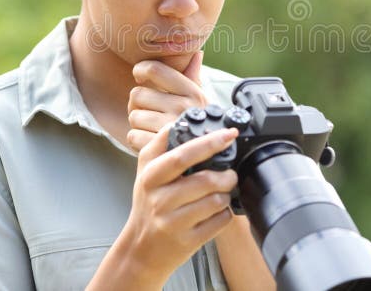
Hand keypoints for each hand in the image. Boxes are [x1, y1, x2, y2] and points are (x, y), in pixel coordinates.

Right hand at [121, 124, 238, 285]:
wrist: (139, 249)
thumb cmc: (148, 205)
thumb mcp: (146, 173)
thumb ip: (161, 147)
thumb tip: (183, 121)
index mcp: (150, 176)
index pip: (181, 154)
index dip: (208, 142)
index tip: (228, 134)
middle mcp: (159, 198)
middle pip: (204, 179)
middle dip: (225, 174)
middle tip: (230, 172)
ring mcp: (172, 221)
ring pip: (215, 200)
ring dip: (226, 194)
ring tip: (222, 192)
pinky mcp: (186, 241)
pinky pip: (218, 221)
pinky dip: (225, 213)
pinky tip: (217, 210)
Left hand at [127, 51, 206, 151]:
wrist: (213, 157)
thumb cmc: (201, 124)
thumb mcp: (201, 100)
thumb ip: (194, 76)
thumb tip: (197, 53)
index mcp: (191, 92)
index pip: (155, 69)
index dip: (141, 69)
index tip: (140, 76)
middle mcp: (182, 107)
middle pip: (137, 94)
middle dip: (137, 103)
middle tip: (147, 108)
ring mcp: (172, 128)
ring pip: (134, 116)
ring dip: (138, 122)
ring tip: (151, 126)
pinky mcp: (161, 148)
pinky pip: (133, 136)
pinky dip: (137, 139)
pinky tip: (149, 140)